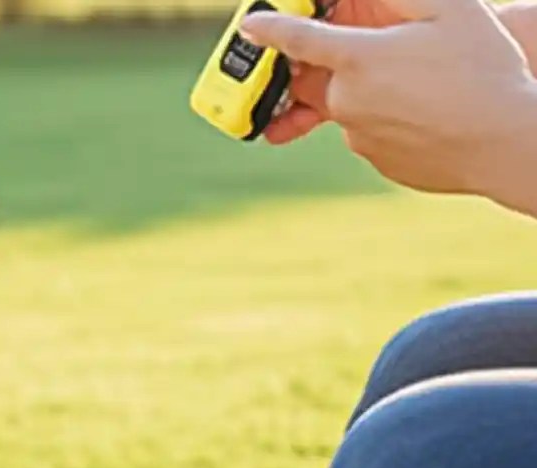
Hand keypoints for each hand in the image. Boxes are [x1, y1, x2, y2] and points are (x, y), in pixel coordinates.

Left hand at [241, 0, 536, 208]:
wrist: (509, 143)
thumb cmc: (486, 70)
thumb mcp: (450, 11)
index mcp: (359, 60)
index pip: (299, 40)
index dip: (271, 29)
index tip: (250, 25)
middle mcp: (348, 101)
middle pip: (326, 77)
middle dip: (345, 64)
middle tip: (394, 57)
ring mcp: (360, 136)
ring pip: (354, 105)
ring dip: (379, 93)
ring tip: (433, 88)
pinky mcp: (377, 161)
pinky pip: (376, 132)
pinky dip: (396, 121)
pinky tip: (435, 114)